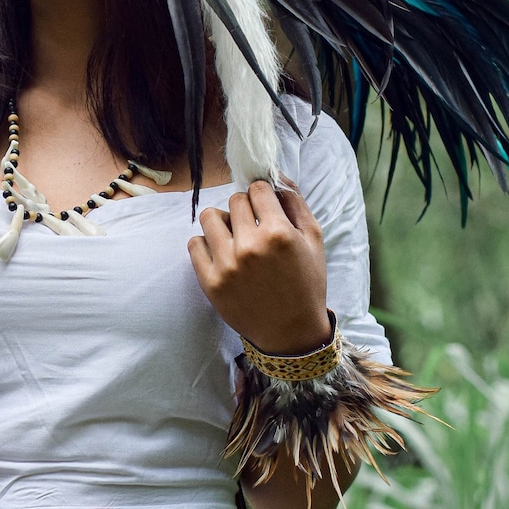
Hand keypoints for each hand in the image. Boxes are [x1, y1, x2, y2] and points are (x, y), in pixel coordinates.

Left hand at [187, 178, 331, 355]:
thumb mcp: (313, 239)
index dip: (263, 196)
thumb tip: (276, 173)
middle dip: (246, 208)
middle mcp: (249, 246)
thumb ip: (295, 201)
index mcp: (278, 233)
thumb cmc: (306, 283)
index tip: (266, 209)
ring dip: (223, 222)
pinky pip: (194, 243)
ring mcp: (227, 265)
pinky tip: (222, 253)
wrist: (291, 334)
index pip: (257, 189)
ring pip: (210, 216)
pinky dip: (206, 244)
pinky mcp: (210, 282)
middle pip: (235, 200)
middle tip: (254, 226)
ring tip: (235, 237)